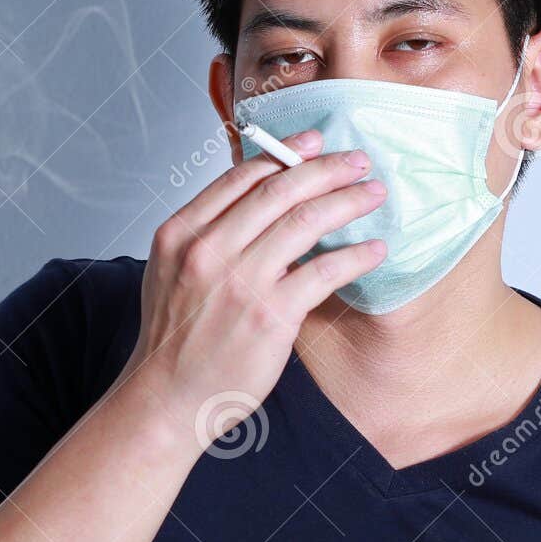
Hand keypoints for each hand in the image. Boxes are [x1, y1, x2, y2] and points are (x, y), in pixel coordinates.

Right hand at [119, 130, 386, 448]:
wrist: (166, 399)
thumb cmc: (175, 338)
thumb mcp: (172, 270)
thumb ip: (209, 234)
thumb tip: (261, 199)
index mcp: (181, 232)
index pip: (241, 177)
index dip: (285, 153)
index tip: (314, 142)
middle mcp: (208, 249)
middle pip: (279, 190)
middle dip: (326, 169)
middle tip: (358, 161)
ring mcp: (240, 281)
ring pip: (306, 221)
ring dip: (348, 202)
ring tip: (373, 195)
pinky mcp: (270, 315)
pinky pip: (324, 271)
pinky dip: (355, 255)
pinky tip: (374, 250)